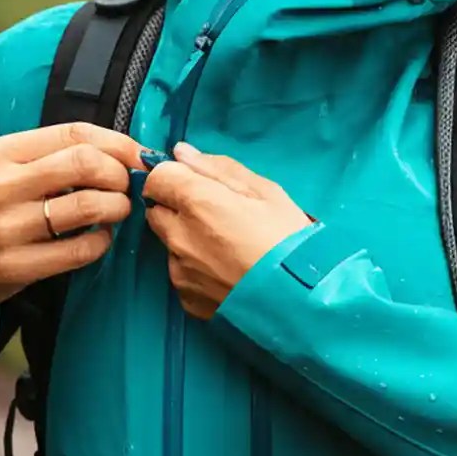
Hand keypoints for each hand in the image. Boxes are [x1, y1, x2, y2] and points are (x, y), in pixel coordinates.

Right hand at [0, 122, 148, 319]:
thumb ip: (47, 156)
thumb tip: (116, 152)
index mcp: (0, 152)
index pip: (76, 134)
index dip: (119, 143)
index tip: (138, 156)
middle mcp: (2, 185)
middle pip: (88, 164)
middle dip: (122, 174)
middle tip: (127, 186)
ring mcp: (7, 227)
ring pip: (89, 207)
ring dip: (118, 208)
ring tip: (116, 211)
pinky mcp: (15, 266)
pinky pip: (80, 250)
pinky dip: (102, 243)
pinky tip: (98, 238)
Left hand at [143, 143, 312, 319]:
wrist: (299, 302)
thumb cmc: (289, 240)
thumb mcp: (266, 192)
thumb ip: (218, 169)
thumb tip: (183, 153)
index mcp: (197, 202)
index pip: (157, 177)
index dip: (174, 176)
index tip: (194, 183)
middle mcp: (179, 236)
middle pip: (157, 211)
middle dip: (177, 207)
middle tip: (216, 215)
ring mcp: (180, 270)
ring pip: (170, 244)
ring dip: (187, 239)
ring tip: (228, 248)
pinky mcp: (187, 298)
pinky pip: (182, 273)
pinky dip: (197, 269)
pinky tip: (227, 272)